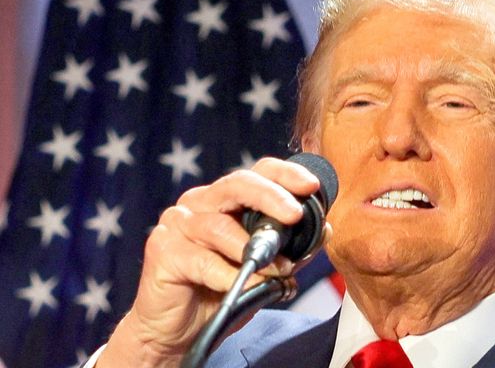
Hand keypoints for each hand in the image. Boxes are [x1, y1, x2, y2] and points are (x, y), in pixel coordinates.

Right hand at [98, 157, 322, 366]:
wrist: (179, 330)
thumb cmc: (222, 291)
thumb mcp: (267, 268)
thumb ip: (293, 247)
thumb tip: (325, 229)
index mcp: (225, 199)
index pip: (258, 172)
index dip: (286, 174)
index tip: (312, 186)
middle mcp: (199, 203)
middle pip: (238, 184)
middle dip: (271, 196)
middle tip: (295, 215)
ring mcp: (178, 224)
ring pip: (219, 226)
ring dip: (254, 250)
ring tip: (279, 270)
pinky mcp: (162, 251)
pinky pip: (203, 260)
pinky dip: (229, 275)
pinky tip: (244, 284)